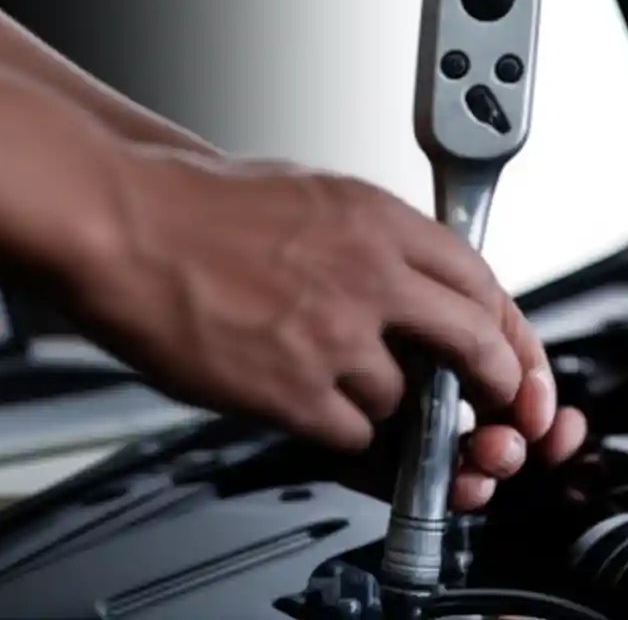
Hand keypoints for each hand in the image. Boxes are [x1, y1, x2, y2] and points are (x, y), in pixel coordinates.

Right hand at [68, 148, 584, 508]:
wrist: (121, 224)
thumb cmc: (190, 205)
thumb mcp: (307, 194)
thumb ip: (369, 238)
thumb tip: (405, 277)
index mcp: (377, 219)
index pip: (481, 281)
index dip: (505, 328)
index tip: (507, 352)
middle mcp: (370, 275)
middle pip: (474, 345)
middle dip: (490, 383)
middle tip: (484, 402)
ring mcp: (334, 335)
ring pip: (407, 401)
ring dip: (386, 405)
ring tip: (335, 382)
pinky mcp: (292, 387)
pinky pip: (351, 433)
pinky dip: (339, 430)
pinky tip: (303, 401)